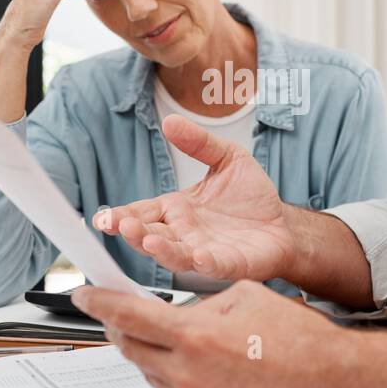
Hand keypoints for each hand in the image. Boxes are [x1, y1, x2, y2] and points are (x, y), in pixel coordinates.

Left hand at [72, 281, 359, 387]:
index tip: (83, 293)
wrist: (333, 385)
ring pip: (152, 372)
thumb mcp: (244, 295)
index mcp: (194, 335)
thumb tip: (176, 306)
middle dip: (120, 326)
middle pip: (130, 347)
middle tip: (122, 310)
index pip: (126, 315)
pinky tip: (206, 364)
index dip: (98, 303)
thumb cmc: (299, 338)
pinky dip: (179, 375)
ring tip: (185, 336)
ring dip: (154, 351)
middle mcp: (188, 374)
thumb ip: (200, 301)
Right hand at [93, 115, 298, 281]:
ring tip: (149, 241)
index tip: (103, 218)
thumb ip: (199, 143)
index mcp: (176, 210)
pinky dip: (203, 262)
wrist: (284, 223)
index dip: (120, 217)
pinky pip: (213, 265)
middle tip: (123, 225)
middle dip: (134, 234)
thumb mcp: (227, 158)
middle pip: (150, 237)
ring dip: (160, 251)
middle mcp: (184, 234)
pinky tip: (197, 255)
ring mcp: (204, 251)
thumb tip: (170, 121)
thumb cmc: (251, 196)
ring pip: (174, 256)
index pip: (141, 213)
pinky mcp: (229, 264)